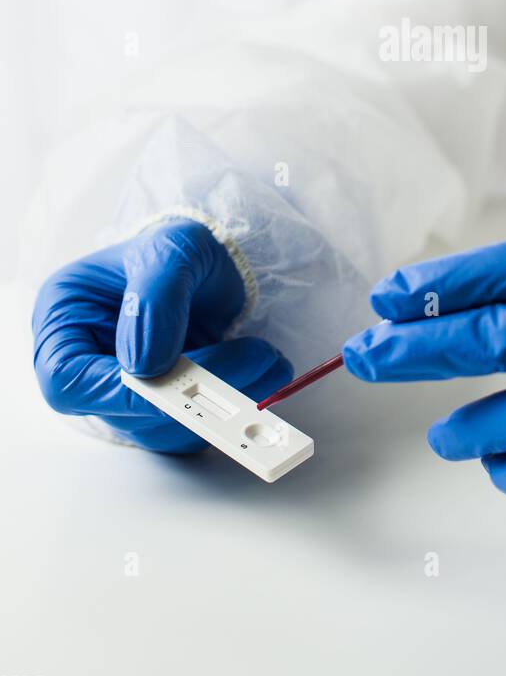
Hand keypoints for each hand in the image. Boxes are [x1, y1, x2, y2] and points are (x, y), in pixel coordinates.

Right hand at [32, 218, 292, 452]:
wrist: (213, 262)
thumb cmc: (178, 248)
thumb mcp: (171, 249)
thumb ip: (155, 297)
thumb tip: (143, 363)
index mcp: (66, 318)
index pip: (68, 378)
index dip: (116, 391)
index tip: (170, 377)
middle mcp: (87, 361)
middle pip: (118, 410)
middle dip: (186, 396)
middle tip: (248, 365)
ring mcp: (125, 388)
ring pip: (160, 426)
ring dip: (219, 403)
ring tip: (269, 363)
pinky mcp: (162, 405)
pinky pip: (190, 427)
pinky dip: (231, 406)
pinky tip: (266, 372)